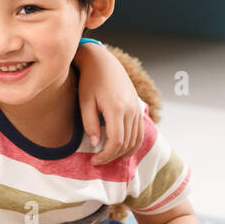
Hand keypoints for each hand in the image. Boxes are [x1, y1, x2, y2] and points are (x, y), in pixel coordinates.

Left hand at [76, 47, 143, 165]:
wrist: (103, 62)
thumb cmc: (90, 81)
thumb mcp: (85, 102)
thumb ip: (89, 124)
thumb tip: (97, 144)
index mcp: (116, 109)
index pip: (116, 142)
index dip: (106, 156)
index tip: (94, 161)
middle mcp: (130, 110)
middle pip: (126, 143)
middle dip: (112, 157)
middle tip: (98, 161)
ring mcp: (136, 109)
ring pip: (135, 140)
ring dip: (123, 153)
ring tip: (109, 157)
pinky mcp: (137, 108)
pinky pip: (140, 132)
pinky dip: (133, 144)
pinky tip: (123, 150)